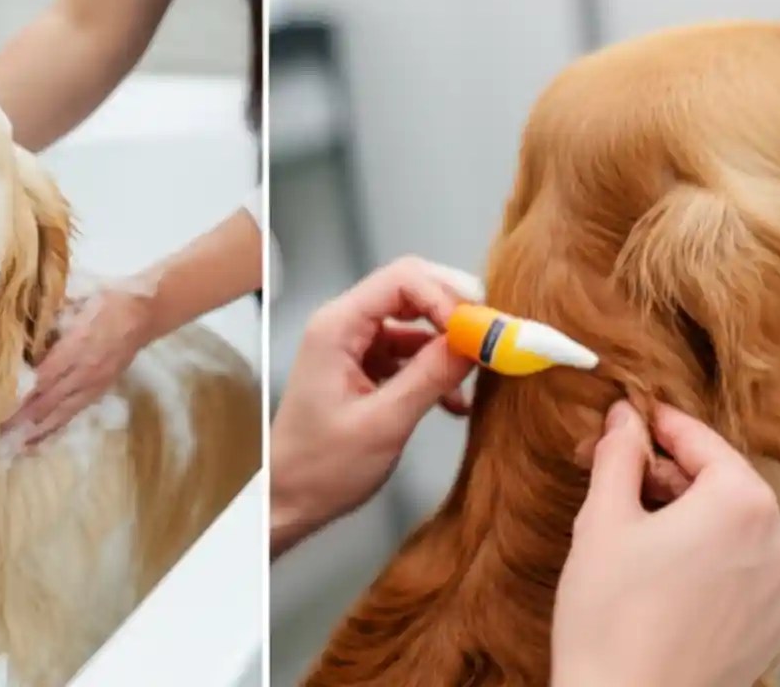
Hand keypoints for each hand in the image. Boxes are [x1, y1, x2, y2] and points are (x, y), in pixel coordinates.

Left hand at [1, 282, 154, 448]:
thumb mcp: (77, 305)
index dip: (22, 394)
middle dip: (23, 417)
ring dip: (40, 428)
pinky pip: (76, 411)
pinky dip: (58, 424)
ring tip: (19, 444)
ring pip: (62, 411)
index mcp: (76, 346)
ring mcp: (94, 383)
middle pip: (49, 399)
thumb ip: (51, 323)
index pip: (43, 376)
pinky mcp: (101, 389)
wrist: (145, 314)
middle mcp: (84, 370)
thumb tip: (26, 338)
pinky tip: (45, 433)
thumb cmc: (108, 302)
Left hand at [270, 256, 480, 557]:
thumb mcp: (384, 423)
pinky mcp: (363, 368)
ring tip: (479, 378)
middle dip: (456, 314)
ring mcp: (353, 346)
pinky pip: (409, 353)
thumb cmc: (320, 468)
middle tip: (492, 341)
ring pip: (416, 324)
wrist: (287, 501)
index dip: (448, 296)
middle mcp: (344, 325)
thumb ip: (431, 376)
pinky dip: (436, 370)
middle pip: (412, 291)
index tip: (480, 331)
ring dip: (450, 347)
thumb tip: (478, 340)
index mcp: (337, 327)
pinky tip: (456, 402)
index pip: (403, 279)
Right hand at [552, 401, 779, 686]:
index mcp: (741, 503)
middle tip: (616, 478)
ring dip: (689, 520)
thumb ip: (618, 456)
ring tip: (634, 534)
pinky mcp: (772, 626)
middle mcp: (778, 541)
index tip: (633, 416)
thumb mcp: (601, 519)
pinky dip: (707, 562)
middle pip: (720, 485)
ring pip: (732, 530)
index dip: (660, 425)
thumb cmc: (610, 617)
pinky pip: (741, 572)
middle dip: (669, 477)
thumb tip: (624, 418)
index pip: (701, 441)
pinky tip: (661, 577)